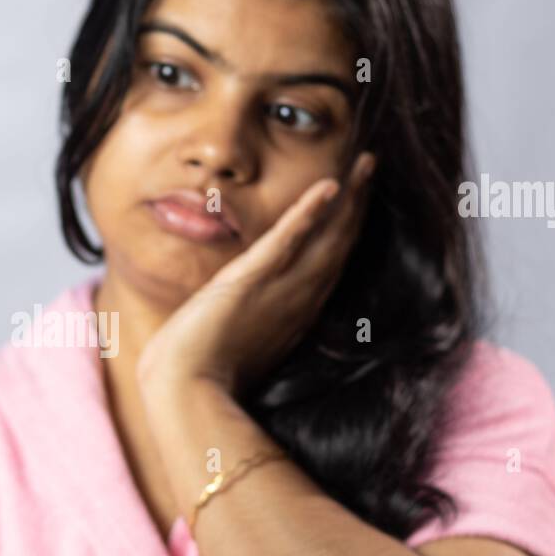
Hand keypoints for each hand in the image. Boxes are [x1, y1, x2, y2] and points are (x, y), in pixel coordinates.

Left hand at [137, 151, 376, 398]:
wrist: (184, 393)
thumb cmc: (200, 375)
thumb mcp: (236, 341)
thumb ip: (252, 322)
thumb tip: (250, 313)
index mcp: (294, 315)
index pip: (329, 263)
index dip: (346, 229)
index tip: (357, 200)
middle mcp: (297, 302)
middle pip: (339, 243)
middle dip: (358, 203)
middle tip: (371, 166)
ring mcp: (278, 292)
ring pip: (326, 237)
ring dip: (348, 197)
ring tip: (365, 162)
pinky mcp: (249, 282)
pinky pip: (286, 241)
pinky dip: (308, 213)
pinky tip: (328, 186)